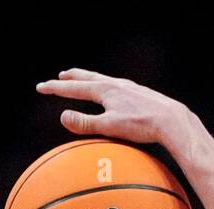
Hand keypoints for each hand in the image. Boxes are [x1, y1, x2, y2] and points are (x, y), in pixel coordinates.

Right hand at [36, 69, 193, 148]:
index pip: (74, 88)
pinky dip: (108, 86)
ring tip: (86, 81)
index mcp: (105, 90)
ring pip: (104, 80)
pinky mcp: (141, 95)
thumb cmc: (142, 125)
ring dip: (91, 80)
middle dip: (72, 78)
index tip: (41, 87)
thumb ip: (85, 123)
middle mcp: (116, 85)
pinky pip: (118, 87)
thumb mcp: (110, 126)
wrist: (172, 121)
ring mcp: (130, 88)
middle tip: (60, 76)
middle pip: (88, 78)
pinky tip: (115, 93)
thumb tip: (63, 116)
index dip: (55, 88)